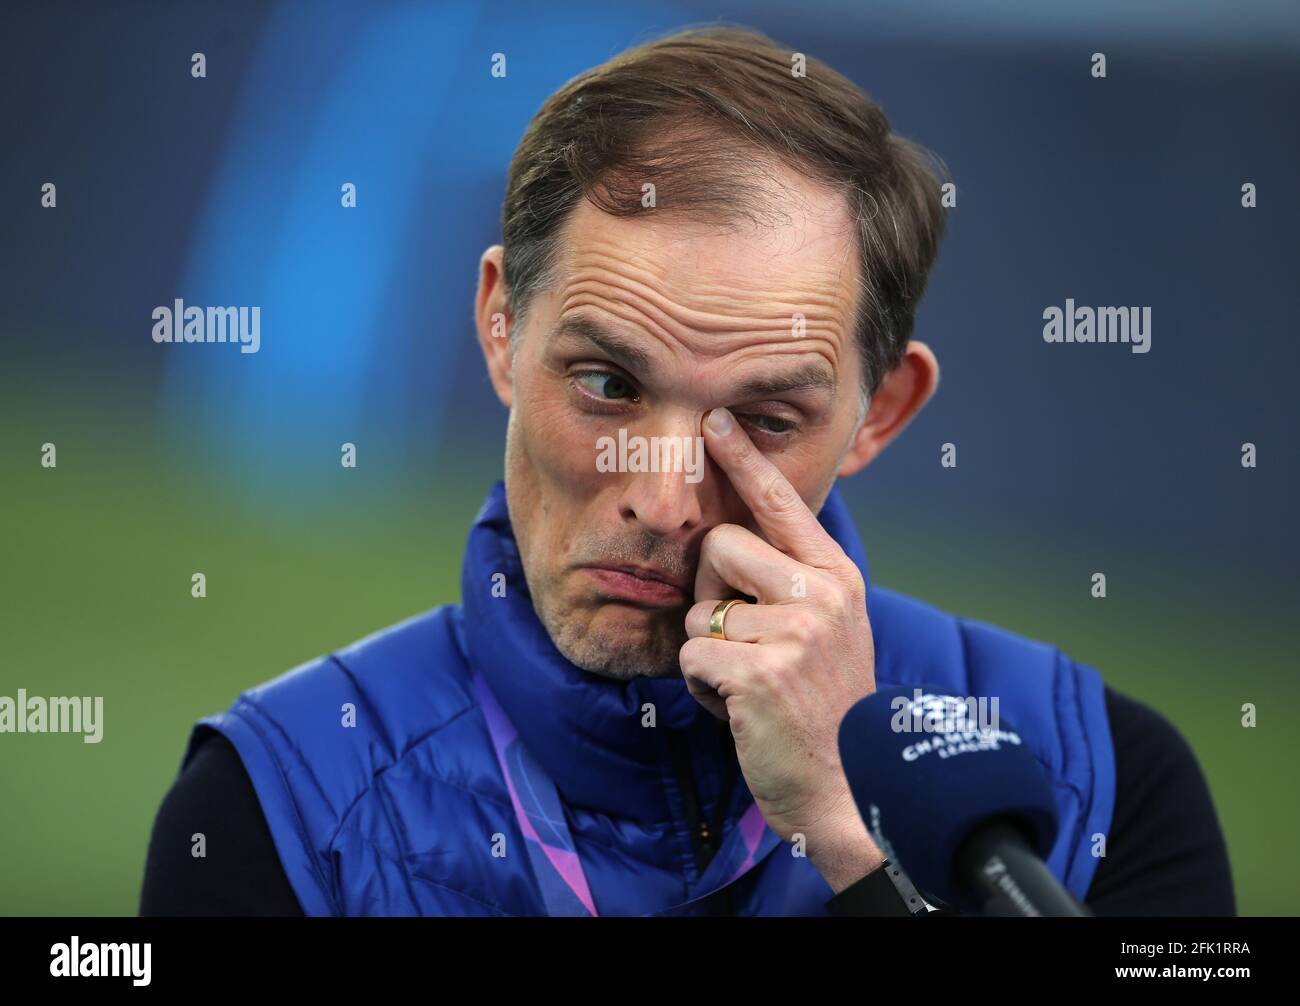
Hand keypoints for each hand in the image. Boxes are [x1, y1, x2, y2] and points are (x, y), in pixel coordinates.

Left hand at [680, 407, 883, 891]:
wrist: (851, 785)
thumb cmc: (826, 707)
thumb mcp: (829, 631)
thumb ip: (793, 583)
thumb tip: (729, 541)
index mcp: (837, 577)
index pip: (783, 504)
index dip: (745, 460)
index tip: (716, 420)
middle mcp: (821, 593)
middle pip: (720, 547)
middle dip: (710, 596)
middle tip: (742, 641)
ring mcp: (794, 631)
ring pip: (699, 610)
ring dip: (709, 652)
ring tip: (750, 683)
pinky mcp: (760, 671)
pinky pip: (692, 656)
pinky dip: (703, 689)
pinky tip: (741, 710)